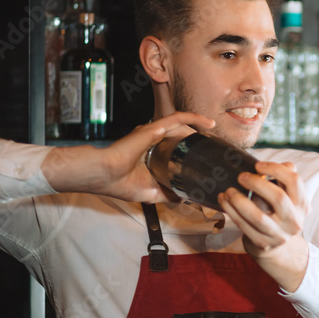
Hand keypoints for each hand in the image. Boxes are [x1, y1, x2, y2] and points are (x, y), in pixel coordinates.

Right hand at [42, 112, 214, 202]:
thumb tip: (184, 199)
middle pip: (183, 134)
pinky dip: (194, 118)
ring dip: (201, 125)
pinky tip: (208, 123)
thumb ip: (167, 194)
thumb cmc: (117, 182)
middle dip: (202, 137)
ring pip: (183, 124)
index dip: (195, 148)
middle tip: (219, 144)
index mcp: (153, 152)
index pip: (178, 147)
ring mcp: (153, 132)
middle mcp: (154, 139)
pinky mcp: (152, 129)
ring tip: (216, 130)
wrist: (100, 174)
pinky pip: (177, 119)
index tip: (211, 154)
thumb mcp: (149, 192)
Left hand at [217, 161, 310, 291]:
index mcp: (302, 205)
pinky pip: (244, 226)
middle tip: (241, 177)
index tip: (258, 166)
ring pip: (257, 216)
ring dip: (239, 200)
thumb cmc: (279, 213)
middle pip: (279, 197)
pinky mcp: (263, 243)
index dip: (276, 169)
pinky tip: (224, 201)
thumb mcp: (287, 196)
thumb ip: (284, 178)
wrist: (277, 246)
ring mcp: (279, 235)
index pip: (295, 181)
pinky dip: (231, 212)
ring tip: (228, 191)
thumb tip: (274, 166)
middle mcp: (294, 221)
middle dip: (257, 183)